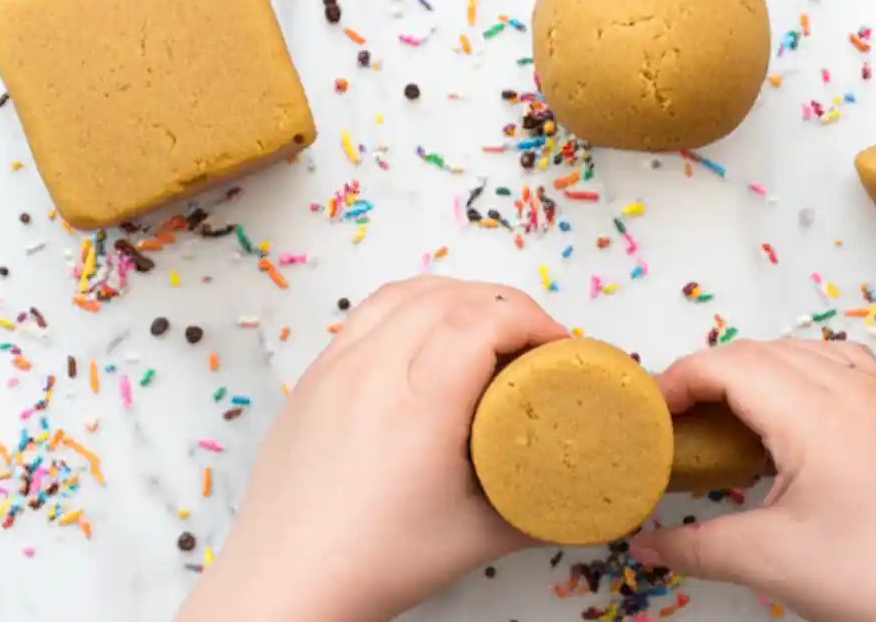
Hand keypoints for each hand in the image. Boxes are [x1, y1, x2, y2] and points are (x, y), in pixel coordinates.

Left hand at [177, 276, 566, 621]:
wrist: (287, 582)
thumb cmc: (377, 563)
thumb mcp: (478, 538)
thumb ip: (542, 508)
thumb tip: (588, 490)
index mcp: (418, 405)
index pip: (483, 318)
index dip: (532, 318)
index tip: (558, 348)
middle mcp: (372, 370)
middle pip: (450, 296)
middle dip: (505, 306)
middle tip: (534, 344)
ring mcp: (334, 366)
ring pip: (405, 293)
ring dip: (457, 297)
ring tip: (486, 333)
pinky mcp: (313, 376)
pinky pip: (367, 313)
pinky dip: (411, 308)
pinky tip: (428, 340)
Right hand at [630, 339, 875, 621]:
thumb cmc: (862, 579)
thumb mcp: (764, 560)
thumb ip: (692, 544)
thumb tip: (639, 544)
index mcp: (817, 417)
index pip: (731, 366)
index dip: (681, 379)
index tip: (650, 413)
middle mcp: (851, 391)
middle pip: (759, 351)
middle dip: (707, 373)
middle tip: (674, 418)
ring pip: (798, 349)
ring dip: (750, 367)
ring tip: (720, 410)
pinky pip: (839, 360)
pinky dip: (799, 365)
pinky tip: (786, 401)